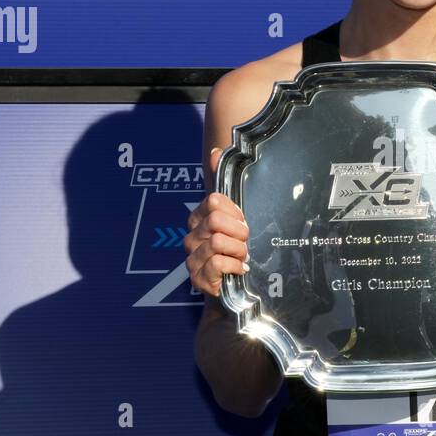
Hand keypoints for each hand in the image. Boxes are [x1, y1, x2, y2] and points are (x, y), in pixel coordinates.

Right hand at [184, 146, 249, 296]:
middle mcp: (191, 235)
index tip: (243, 223)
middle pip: (217, 221)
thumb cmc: (235, 247)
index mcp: (199, 216)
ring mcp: (191, 257)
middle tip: (245, 242)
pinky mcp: (197, 278)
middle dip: (239, 233)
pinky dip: (234, 266)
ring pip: (217, 242)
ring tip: (243, 257)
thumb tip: (217, 150)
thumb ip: (224, 181)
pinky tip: (239, 269)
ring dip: (238, 251)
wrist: (233, 285)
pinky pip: (216, 263)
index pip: (215, 200)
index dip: (235, 212)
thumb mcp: (235, 214)